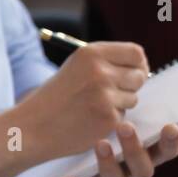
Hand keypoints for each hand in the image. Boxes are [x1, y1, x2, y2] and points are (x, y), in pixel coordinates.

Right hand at [16, 42, 149, 160]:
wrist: (35, 124)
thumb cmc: (57, 95)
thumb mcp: (76, 66)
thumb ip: (106, 62)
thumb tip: (142, 67)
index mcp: (91, 53)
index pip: (136, 53)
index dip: (137, 64)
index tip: (129, 72)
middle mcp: (100, 71)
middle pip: (140, 75)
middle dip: (129, 85)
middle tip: (107, 92)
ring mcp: (105, 95)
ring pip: (133, 98)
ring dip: (120, 103)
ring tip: (93, 105)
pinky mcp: (109, 118)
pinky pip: (124, 116)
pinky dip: (111, 119)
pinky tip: (91, 118)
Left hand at [63, 87, 177, 176]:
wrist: (69, 138)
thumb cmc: (113, 124)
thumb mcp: (136, 112)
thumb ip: (163, 103)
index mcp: (145, 151)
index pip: (166, 152)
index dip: (171, 142)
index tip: (171, 126)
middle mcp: (130, 168)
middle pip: (143, 169)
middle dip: (137, 149)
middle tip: (126, 126)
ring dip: (110, 164)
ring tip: (101, 143)